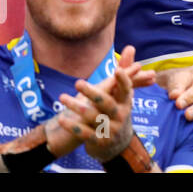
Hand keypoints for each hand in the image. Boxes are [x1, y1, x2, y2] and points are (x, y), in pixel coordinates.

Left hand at [57, 46, 143, 162]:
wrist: (115, 145)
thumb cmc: (116, 112)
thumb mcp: (121, 95)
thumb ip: (124, 72)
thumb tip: (130, 46)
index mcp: (126, 102)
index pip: (127, 90)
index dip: (123, 81)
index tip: (116, 71)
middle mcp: (121, 115)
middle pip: (106, 103)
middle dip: (92, 93)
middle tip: (78, 82)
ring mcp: (110, 129)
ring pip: (92, 117)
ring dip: (76, 107)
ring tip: (62, 98)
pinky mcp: (99, 141)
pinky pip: (84, 133)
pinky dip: (73, 126)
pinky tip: (62, 118)